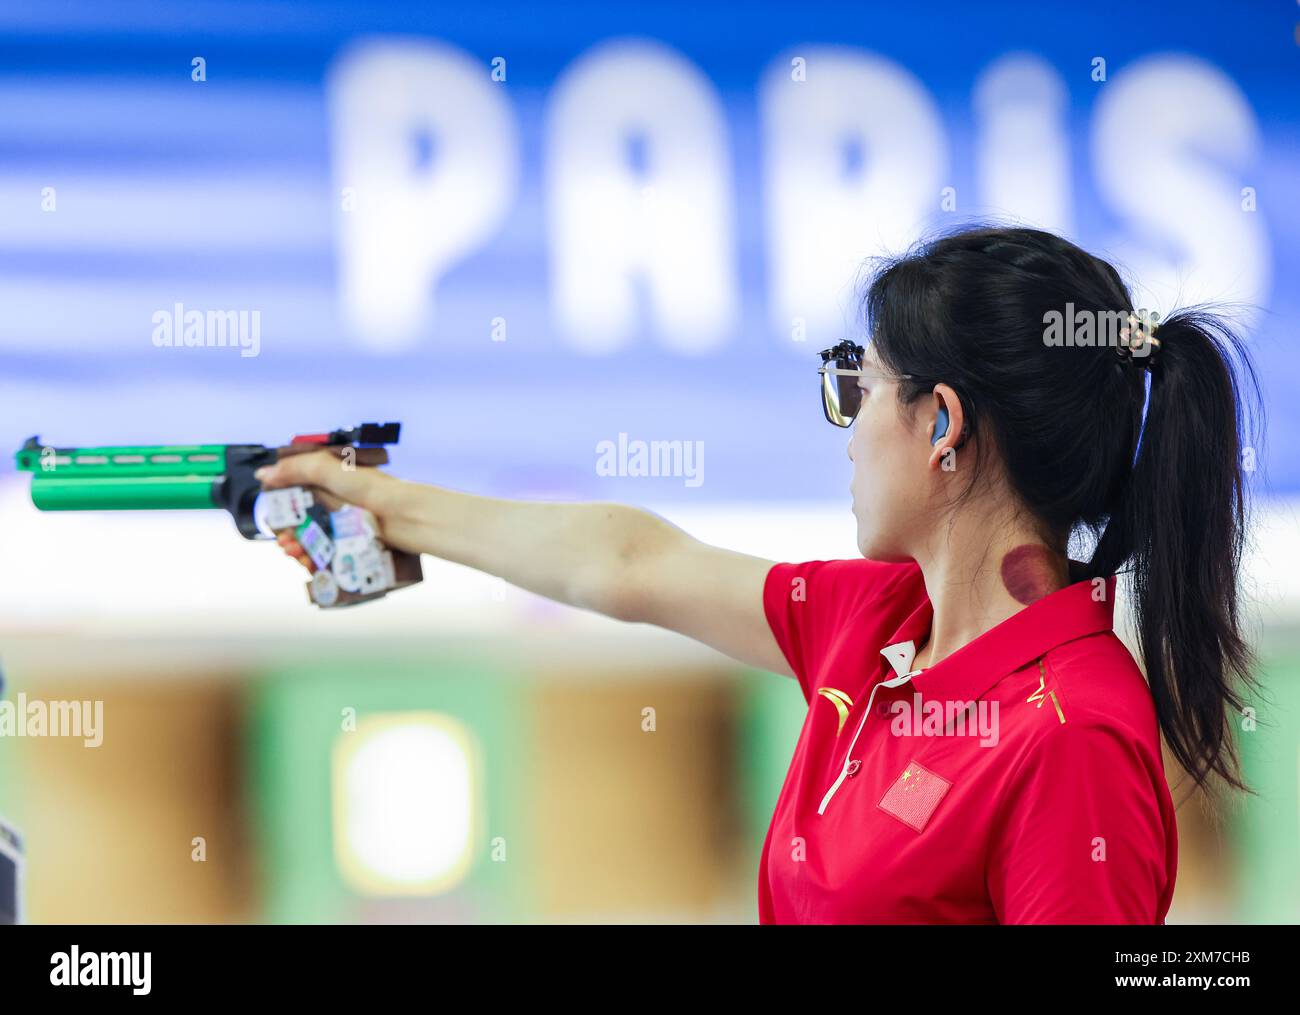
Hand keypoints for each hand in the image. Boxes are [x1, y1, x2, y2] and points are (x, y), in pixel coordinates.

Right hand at [254, 450, 402, 564]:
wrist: (404, 517)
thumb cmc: (372, 489)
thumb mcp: (329, 469)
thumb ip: (295, 469)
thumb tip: (263, 473)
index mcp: (328, 480)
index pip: (295, 492)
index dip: (281, 505)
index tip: (273, 517)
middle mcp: (335, 501)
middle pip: (300, 520)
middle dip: (287, 532)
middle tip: (284, 542)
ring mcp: (343, 523)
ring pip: (311, 540)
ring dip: (297, 548)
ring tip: (295, 554)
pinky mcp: (351, 543)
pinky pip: (327, 554)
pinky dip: (314, 560)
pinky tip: (309, 564)